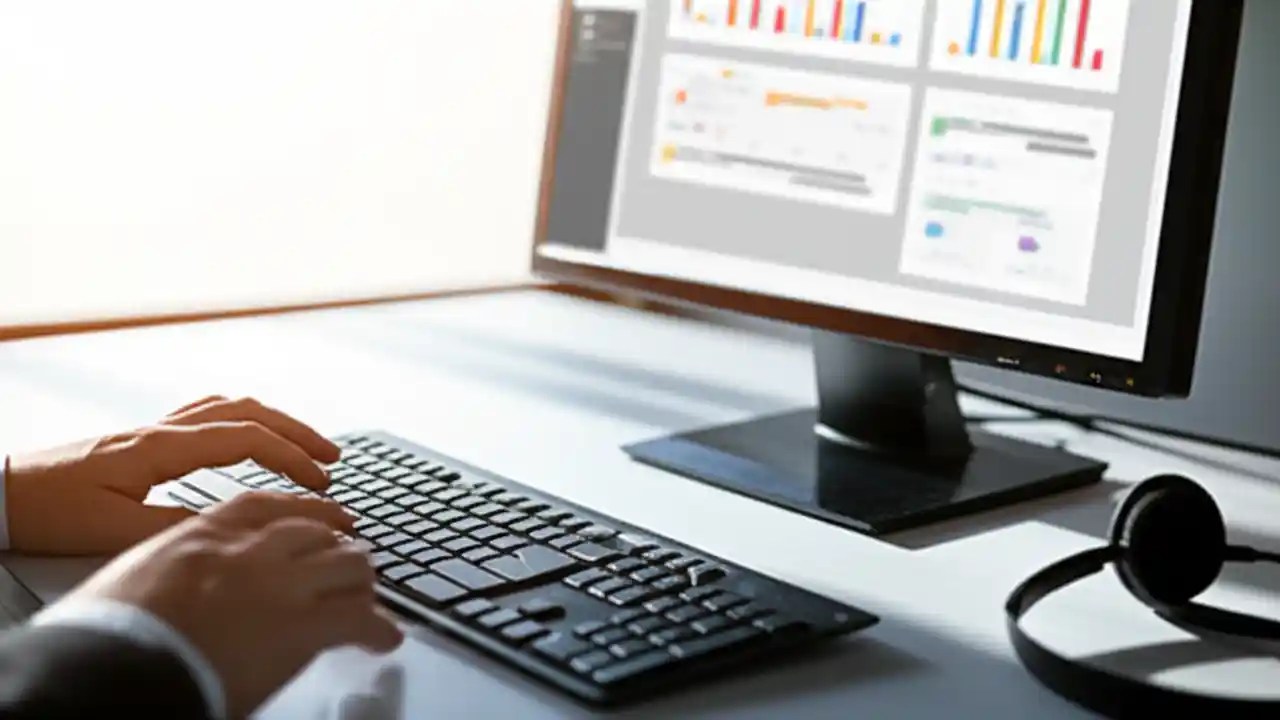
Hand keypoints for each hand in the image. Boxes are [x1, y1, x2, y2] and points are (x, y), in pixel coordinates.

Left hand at [5, 395, 339, 554]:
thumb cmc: (48, 511)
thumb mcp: (115, 531)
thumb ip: (179, 524)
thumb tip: (233, 522)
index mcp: (161, 447)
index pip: (246, 438)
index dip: (292, 457)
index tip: (320, 480)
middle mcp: (160, 429)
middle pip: (247, 412)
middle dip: (296, 431)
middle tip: (332, 456)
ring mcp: (150, 429)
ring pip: (228, 406)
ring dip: (273, 421)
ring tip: (302, 442)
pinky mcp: (141, 440)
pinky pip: (206, 414)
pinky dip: (242, 420)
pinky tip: (246, 436)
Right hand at [54, 490, 403, 718]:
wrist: (106, 674)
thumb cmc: (101, 642)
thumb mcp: (126, 585)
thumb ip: (169, 573)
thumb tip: (180, 591)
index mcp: (198, 537)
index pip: (263, 506)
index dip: (298, 509)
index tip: (313, 515)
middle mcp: (245, 551)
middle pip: (314, 530)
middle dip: (336, 543)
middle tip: (349, 555)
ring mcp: (278, 584)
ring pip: (347, 562)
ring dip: (360, 578)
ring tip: (367, 594)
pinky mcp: (300, 626)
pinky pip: (359, 618)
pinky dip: (378, 629)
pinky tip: (384, 639)